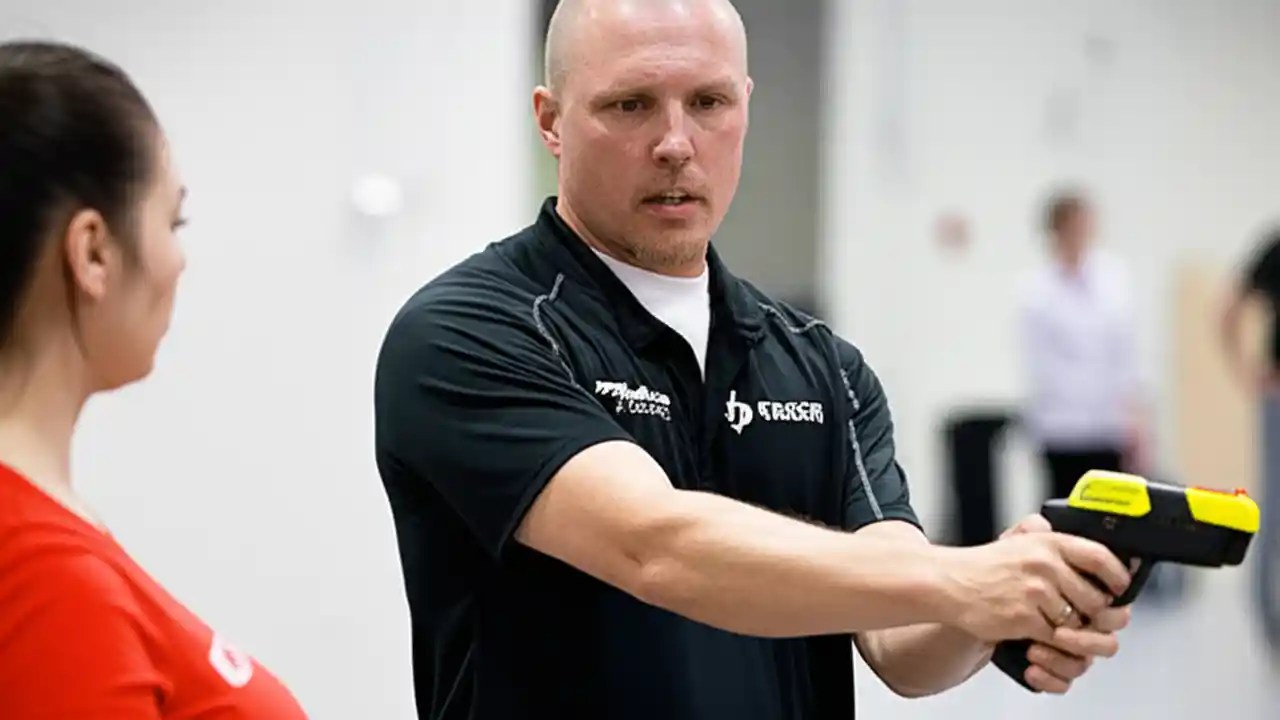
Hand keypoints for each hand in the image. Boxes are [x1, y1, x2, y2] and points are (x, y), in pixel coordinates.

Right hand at [941, 516, 1130, 647]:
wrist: (949, 583)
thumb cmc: (984, 566)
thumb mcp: (1020, 540)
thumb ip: (1051, 538)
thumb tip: (1085, 547)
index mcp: (1049, 543)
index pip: (1101, 558)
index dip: (1119, 576)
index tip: (1120, 587)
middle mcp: (1045, 565)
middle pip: (1095, 599)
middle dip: (1094, 612)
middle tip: (1085, 614)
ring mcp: (1035, 592)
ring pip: (1077, 621)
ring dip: (1072, 628)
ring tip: (1058, 624)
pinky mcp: (1024, 618)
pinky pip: (1056, 637)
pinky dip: (1052, 640)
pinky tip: (1040, 632)